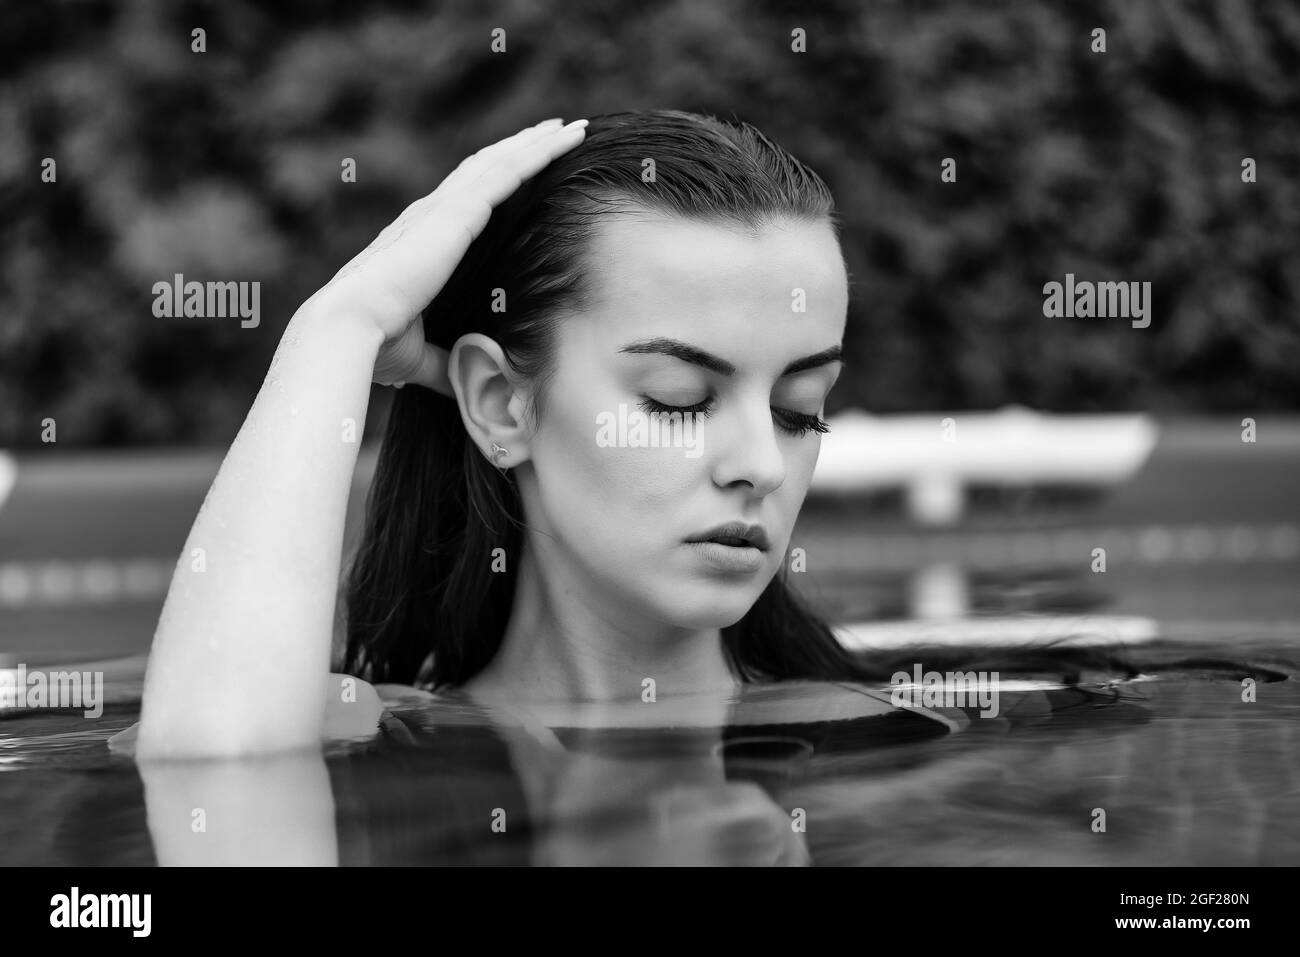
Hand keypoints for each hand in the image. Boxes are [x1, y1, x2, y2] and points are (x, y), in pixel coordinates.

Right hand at [304, 117, 589, 393]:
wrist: (350, 330)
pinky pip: (508, 173)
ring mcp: (444, 211)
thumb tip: (463, 381)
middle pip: (487, 171)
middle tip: (556, 133)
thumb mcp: (420, 355)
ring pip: (501, 163)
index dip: (495, 181)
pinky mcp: (457, 214)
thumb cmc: (376, 345)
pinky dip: (538, 153)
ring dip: (537, 143)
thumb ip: (445, 362)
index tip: (522, 169)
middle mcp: (432, 217)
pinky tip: (562, 138)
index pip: (467, 202)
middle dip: (521, 150)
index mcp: (423, 243)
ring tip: (570, 128)